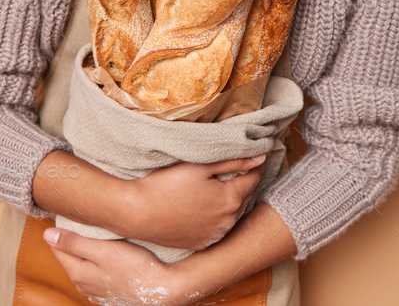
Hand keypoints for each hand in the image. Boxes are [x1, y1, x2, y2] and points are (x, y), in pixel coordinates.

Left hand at [44, 228, 182, 305]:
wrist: (161, 288)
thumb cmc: (133, 266)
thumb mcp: (102, 250)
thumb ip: (74, 243)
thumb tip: (46, 234)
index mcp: (78, 273)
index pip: (58, 248)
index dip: (60, 229)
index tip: (65, 212)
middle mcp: (84, 285)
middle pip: (70, 257)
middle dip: (71, 240)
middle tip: (79, 218)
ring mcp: (97, 291)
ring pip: (83, 266)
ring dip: (84, 251)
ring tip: (92, 233)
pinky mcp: (110, 292)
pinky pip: (96, 274)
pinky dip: (96, 262)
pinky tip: (106, 254)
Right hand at [119, 155, 266, 250]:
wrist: (138, 212)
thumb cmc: (166, 183)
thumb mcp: (200, 166)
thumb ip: (233, 161)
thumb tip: (261, 156)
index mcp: (229, 200)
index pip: (252, 178)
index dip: (253, 164)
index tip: (252, 154)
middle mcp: (226, 222)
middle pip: (245, 197)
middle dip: (244, 181)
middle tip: (239, 166)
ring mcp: (213, 236)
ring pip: (232, 214)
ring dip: (232, 200)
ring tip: (223, 184)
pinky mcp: (200, 244)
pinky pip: (218, 227)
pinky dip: (218, 216)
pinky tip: (208, 205)